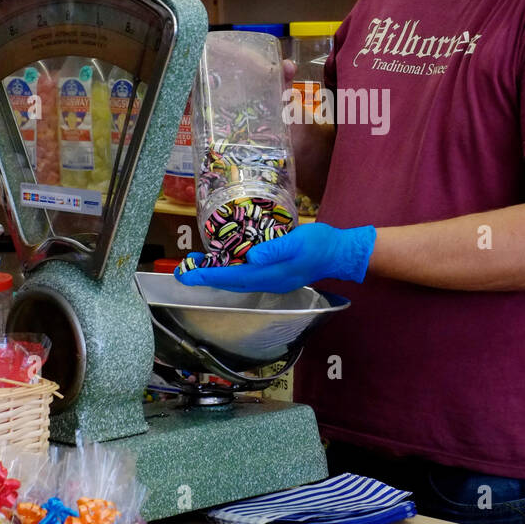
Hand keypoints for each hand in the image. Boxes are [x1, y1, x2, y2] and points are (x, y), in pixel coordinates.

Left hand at [173, 222, 376, 293]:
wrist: (340, 253)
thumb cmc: (321, 244)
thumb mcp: (298, 241)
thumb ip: (275, 249)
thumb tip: (251, 257)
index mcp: (270, 275)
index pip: (232, 276)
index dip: (207, 275)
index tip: (187, 275)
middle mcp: (267, 282)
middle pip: (230, 281)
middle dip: (206, 275)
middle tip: (184, 269)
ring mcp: (272, 280)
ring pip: (236, 279)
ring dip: (216, 272)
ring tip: (198, 263)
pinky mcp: (275, 274)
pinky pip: (246, 275)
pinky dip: (230, 269)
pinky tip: (225, 260)